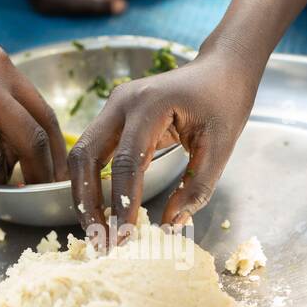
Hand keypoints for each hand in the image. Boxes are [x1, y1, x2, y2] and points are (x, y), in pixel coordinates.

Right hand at [69, 50, 257, 236]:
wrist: (222, 68)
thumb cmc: (224, 101)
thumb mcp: (221, 148)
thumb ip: (196, 188)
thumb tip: (170, 225)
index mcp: (150, 105)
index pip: (127, 162)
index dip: (123, 203)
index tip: (124, 237)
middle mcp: (122, 102)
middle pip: (87, 157)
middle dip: (87, 202)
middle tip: (98, 238)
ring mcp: (113, 107)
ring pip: (81, 155)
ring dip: (83, 194)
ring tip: (96, 228)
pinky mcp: (113, 116)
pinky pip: (92, 151)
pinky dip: (92, 181)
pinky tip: (101, 207)